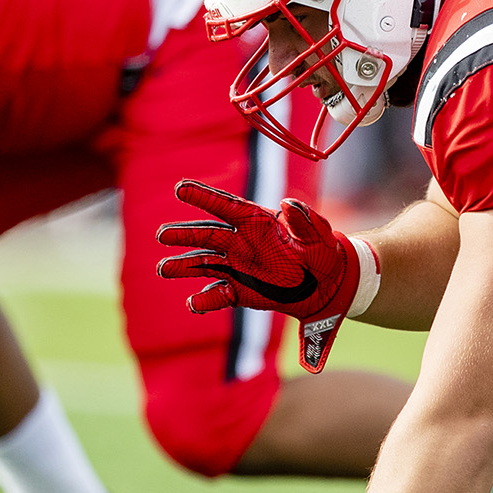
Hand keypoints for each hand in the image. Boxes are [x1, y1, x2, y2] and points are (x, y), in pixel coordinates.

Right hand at [156, 180, 375, 371]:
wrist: (330, 284)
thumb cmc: (324, 253)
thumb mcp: (319, 235)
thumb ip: (304, 220)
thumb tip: (288, 204)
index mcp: (258, 223)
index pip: (226, 207)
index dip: (203, 197)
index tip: (180, 188)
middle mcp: (242, 242)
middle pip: (207, 235)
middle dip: (184, 234)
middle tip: (163, 234)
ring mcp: (239, 267)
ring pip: (205, 264)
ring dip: (184, 266)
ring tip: (164, 269)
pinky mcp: (242, 291)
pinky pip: (219, 295)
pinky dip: (206, 300)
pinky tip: (194, 304)